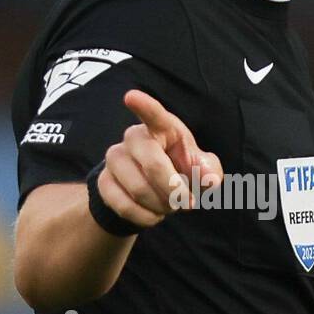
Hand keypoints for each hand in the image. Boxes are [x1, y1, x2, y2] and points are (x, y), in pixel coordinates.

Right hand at [95, 88, 223, 229]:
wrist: (154, 193)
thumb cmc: (182, 172)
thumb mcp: (202, 170)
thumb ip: (210, 171)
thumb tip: (209, 178)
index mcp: (163, 128)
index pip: (154, 115)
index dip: (143, 105)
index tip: (131, 96)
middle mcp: (134, 138)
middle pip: (152, 163)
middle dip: (174, 189)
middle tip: (186, 202)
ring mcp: (115, 158)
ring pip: (139, 189)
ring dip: (161, 206)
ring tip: (170, 206)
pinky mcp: (104, 182)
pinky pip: (125, 206)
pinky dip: (146, 217)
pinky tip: (154, 214)